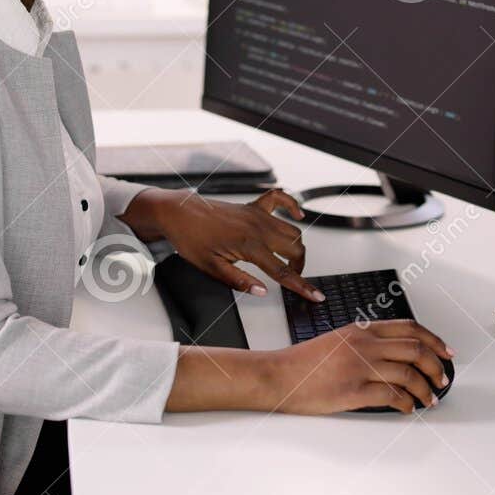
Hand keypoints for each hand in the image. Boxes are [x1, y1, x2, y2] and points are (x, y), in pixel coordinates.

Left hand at [136, 188, 321, 301]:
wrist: (178, 213)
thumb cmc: (191, 239)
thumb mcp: (211, 268)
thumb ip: (238, 281)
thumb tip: (262, 291)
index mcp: (249, 245)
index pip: (282, 271)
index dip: (302, 286)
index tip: (316, 295)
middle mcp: (258, 227)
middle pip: (295, 249)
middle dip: (300, 267)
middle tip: (294, 279)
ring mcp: (258, 214)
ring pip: (292, 230)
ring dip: (297, 246)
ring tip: (289, 260)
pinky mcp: (254, 206)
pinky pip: (281, 199)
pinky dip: (293, 206)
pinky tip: (297, 215)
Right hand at [269, 320, 454, 413]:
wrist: (278, 375)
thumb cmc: (304, 362)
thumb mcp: (338, 340)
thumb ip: (366, 342)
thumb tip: (394, 355)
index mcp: (361, 330)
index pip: (409, 328)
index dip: (434, 340)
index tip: (446, 352)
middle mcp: (364, 345)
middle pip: (415, 349)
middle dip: (436, 366)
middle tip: (442, 379)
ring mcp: (359, 367)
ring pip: (408, 373)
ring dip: (425, 388)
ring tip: (428, 399)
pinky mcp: (353, 391)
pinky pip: (392, 396)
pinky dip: (406, 404)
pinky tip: (407, 408)